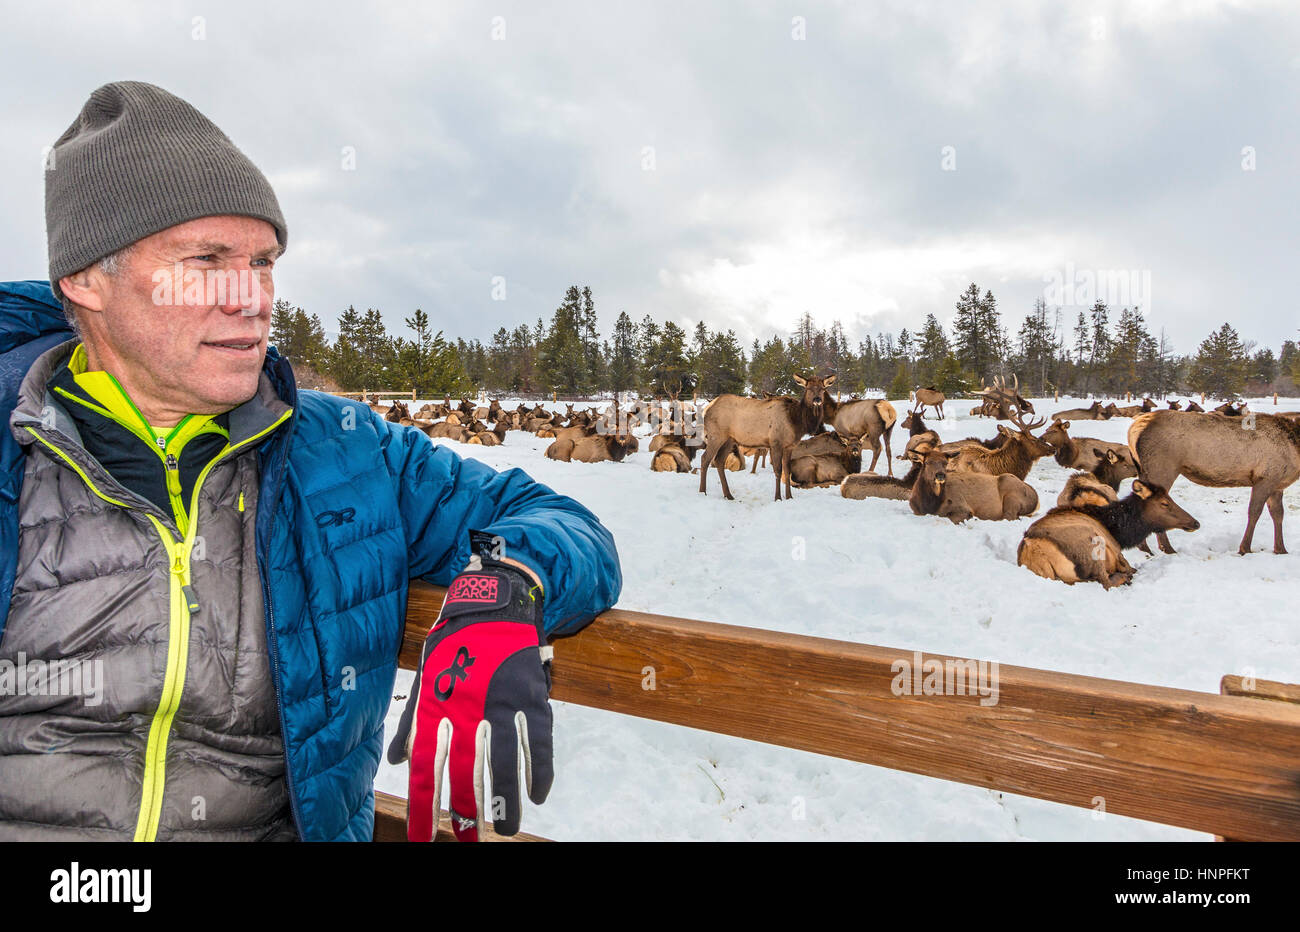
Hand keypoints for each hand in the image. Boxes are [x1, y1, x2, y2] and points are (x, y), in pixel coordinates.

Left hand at [387, 553, 552, 840]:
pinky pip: (538, 741)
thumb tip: (393, 761)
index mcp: (437, 705)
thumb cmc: (455, 642)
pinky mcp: (532, 694)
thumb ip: (410, 720)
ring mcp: (503, 702)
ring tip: (505, 829)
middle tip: (466, 843)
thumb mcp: (424, 676)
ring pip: (504, 762)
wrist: (495, 600)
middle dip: (464, 813)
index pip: (425, 766)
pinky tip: (538, 795)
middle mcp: (467, 707)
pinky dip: (539, 769)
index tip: (422, 838)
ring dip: (505, 800)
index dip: (423, 805)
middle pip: (465, 772)